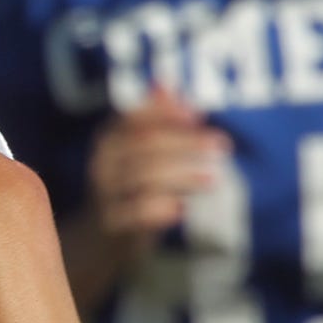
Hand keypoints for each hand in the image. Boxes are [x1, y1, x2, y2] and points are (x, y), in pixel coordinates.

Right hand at [79, 88, 228, 272]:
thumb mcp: (137, 153)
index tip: (197, 115)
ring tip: (214, 178)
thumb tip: (168, 84)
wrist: (99, 238)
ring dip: (183, 176)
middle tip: (223, 144)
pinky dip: (159, 210)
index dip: (166, 113)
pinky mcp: (111, 223)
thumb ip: (154, 120)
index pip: (135, 117)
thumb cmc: (128, 187)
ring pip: (144, 177)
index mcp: (109, 139)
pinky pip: (135, 213)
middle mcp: (102, 162)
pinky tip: (182, 210)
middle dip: (186, 141)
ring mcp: (104, 193)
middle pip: (145, 144)